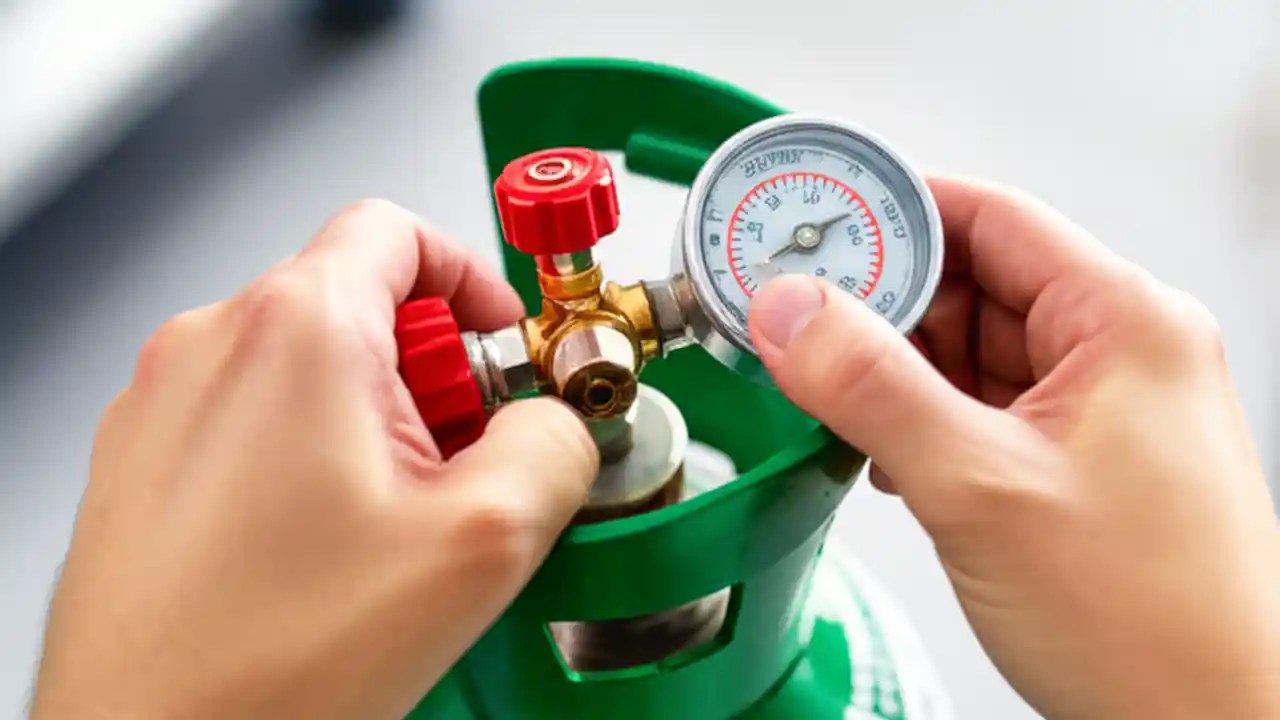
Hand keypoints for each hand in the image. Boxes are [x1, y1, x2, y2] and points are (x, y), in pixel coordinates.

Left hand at [31, 200, 597, 719]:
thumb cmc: (266, 664)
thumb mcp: (480, 544)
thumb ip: (553, 446)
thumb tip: (557, 425)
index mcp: (296, 331)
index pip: (399, 231)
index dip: (473, 281)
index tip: (502, 345)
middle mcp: (212, 346)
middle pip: (357, 302)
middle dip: (434, 373)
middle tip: (467, 460)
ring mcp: (164, 405)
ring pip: (307, 367)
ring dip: (376, 421)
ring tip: (399, 522)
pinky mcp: (144, 464)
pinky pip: (253, 420)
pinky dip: (312, 455)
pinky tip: (336, 547)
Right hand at [748, 178, 1279, 718]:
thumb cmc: (1153, 626)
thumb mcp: (980, 487)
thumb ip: (872, 388)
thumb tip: (794, 312)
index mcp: (1125, 325)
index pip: (991, 217)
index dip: (896, 212)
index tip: (815, 223)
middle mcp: (1120, 356)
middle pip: (974, 285)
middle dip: (884, 308)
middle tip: (801, 323)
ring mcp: (1100, 414)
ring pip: (970, 354)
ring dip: (898, 376)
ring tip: (837, 399)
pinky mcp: (1076, 466)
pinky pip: (982, 411)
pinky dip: (925, 423)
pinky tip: (889, 453)